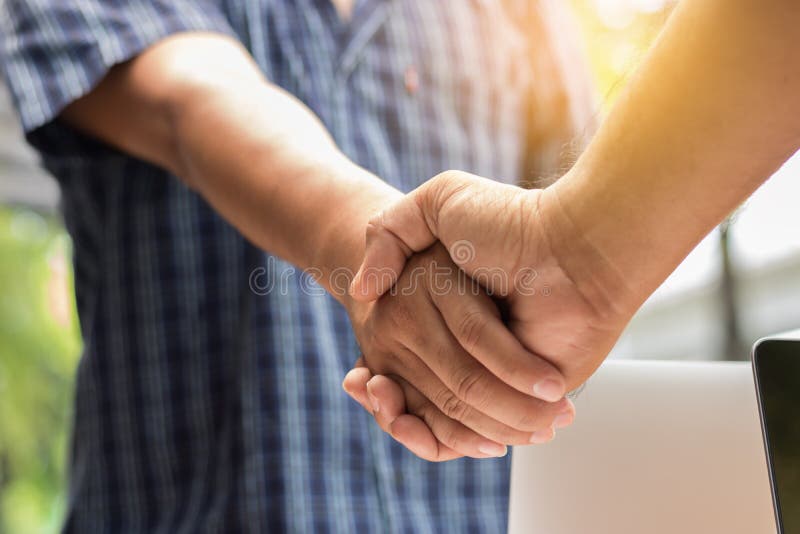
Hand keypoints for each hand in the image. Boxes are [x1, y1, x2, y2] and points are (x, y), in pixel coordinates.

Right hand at [345, 170, 636, 443]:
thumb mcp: (440, 201)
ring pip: (440, 411)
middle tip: (375, 391)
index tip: (358, 378)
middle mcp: (468, 340)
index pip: (398, 349)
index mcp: (444, 303)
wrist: (576, 249)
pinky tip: (415, 423)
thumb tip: (362, 290)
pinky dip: (445, 435)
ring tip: (387, 406)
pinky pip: (475, 425)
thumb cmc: (511, 222)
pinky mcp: (519, 394)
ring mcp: (494, 369)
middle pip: (416, 385)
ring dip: (412, 419)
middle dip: (390, 399)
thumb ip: (389, 232)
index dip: (373, 371)